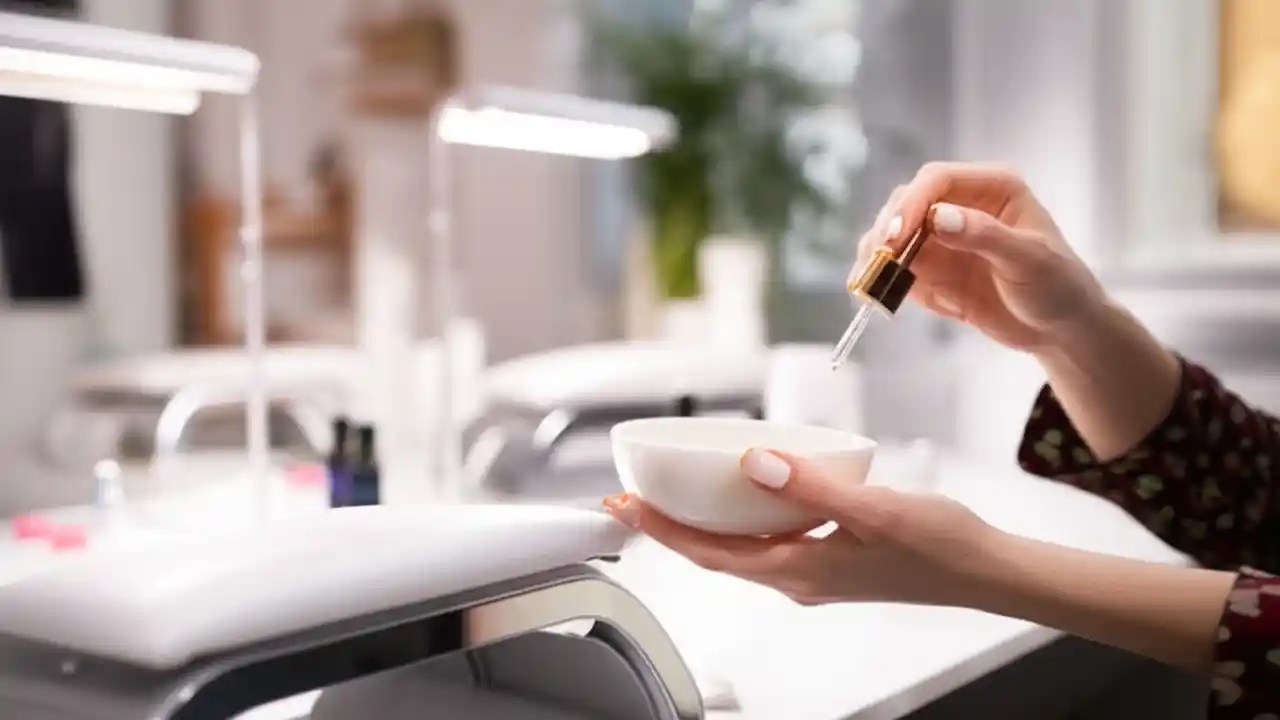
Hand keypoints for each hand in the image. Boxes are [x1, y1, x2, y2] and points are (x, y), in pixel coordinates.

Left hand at [604, 449, 999, 608]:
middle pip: (715, 554)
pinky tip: (749, 493)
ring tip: (673, 495)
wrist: (986, 572)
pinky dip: (744, 520)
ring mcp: (814, 572)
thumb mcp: (874, 507)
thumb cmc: (940, 547)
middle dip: (669, 528)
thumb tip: (753, 465)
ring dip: (702, 525)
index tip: (626, 508)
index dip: (662, 530)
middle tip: (632, 500)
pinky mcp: (831, 561)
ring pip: (740, 549)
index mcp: (800, 571)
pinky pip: (769, 541)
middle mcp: (799, 578)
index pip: (710, 553)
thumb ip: (811, 486)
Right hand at [854, 162, 1105, 351]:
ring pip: (893, 235)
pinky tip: (872, 293)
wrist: (1060, 329)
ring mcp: (943, 238)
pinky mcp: (932, 269)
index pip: (936, 179)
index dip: (911, 203)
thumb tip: (938, 218)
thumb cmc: (1058, 285)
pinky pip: (896, 267)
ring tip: (866, 280)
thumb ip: (984, 236)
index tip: (895, 234)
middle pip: (906, 203)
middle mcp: (961, 205)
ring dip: (875, 255)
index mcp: (992, 187)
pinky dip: (880, 278)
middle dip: (887, 230)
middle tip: (877, 260)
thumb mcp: (1029, 260)